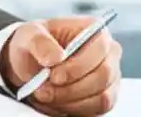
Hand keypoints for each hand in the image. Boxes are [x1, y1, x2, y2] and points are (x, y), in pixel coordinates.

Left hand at [0, 17, 122, 115]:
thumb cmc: (35, 45)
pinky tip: (56, 102)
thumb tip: (57, 57)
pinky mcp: (105, 98)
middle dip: (70, 88)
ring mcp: (110, 78)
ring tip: (46, 95)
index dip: (77, 66)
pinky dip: (73, 110)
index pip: (99, 49)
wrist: (32, 64)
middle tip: (43, 91)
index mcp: (95, 32)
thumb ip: (40, 42)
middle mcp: (109, 54)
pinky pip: (97, 111)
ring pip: (101, 98)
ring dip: (70, 102)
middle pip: (102, 77)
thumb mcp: (29, 35)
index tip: (54, 76)